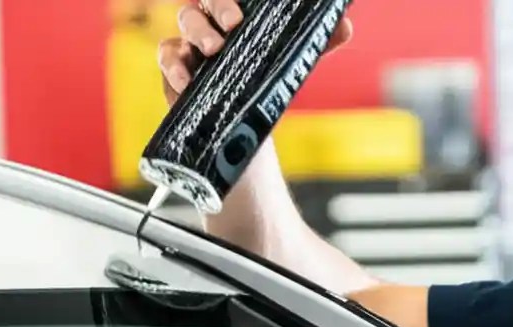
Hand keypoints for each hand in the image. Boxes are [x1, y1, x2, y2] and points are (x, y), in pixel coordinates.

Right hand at [157, 0, 353, 104]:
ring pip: (185, 22)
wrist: (246, 126)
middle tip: (234, 23)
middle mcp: (213, 23)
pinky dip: (173, 64)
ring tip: (214, 49)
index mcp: (237, 15)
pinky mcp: (175, 69)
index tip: (243, 8)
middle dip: (217, 7)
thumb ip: (320, 43)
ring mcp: (191, 44)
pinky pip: (167, 56)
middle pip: (204, 2)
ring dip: (198, 32)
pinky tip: (187, 78)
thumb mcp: (296, 62)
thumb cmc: (269, 81)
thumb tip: (345, 25)